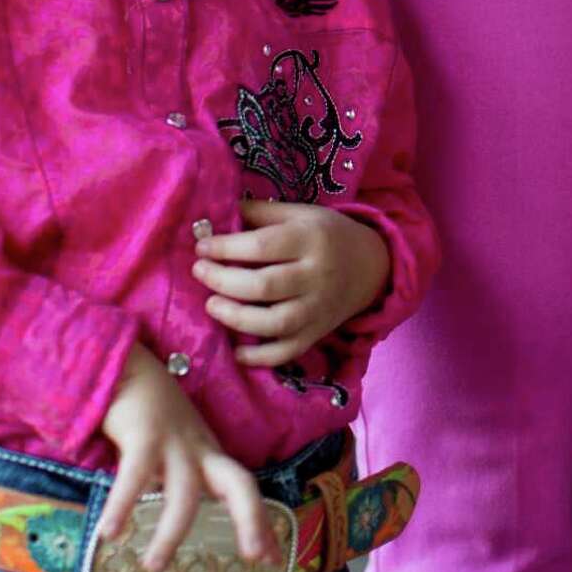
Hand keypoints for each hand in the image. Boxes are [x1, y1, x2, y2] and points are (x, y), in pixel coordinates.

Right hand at [96, 345, 269, 571]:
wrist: (125, 366)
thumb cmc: (146, 416)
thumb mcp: (170, 452)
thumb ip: (174, 483)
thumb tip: (171, 527)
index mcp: (208, 455)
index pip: (243, 489)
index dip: (259, 522)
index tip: (272, 559)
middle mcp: (199, 449)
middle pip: (238, 484)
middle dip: (251, 519)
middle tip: (254, 556)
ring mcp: (174, 441)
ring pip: (184, 494)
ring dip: (170, 534)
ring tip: (154, 568)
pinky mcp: (144, 434)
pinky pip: (134, 477)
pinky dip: (121, 506)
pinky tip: (109, 532)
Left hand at [194, 199, 391, 367]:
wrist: (371, 266)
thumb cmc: (327, 235)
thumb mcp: (301, 214)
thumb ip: (261, 214)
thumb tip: (214, 218)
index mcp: (310, 239)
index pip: (261, 246)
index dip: (225, 248)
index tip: (201, 247)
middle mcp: (316, 275)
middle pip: (264, 285)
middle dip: (223, 280)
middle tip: (200, 273)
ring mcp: (318, 308)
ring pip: (275, 322)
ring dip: (237, 318)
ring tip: (212, 306)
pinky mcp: (317, 333)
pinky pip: (287, 351)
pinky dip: (260, 357)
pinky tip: (237, 352)